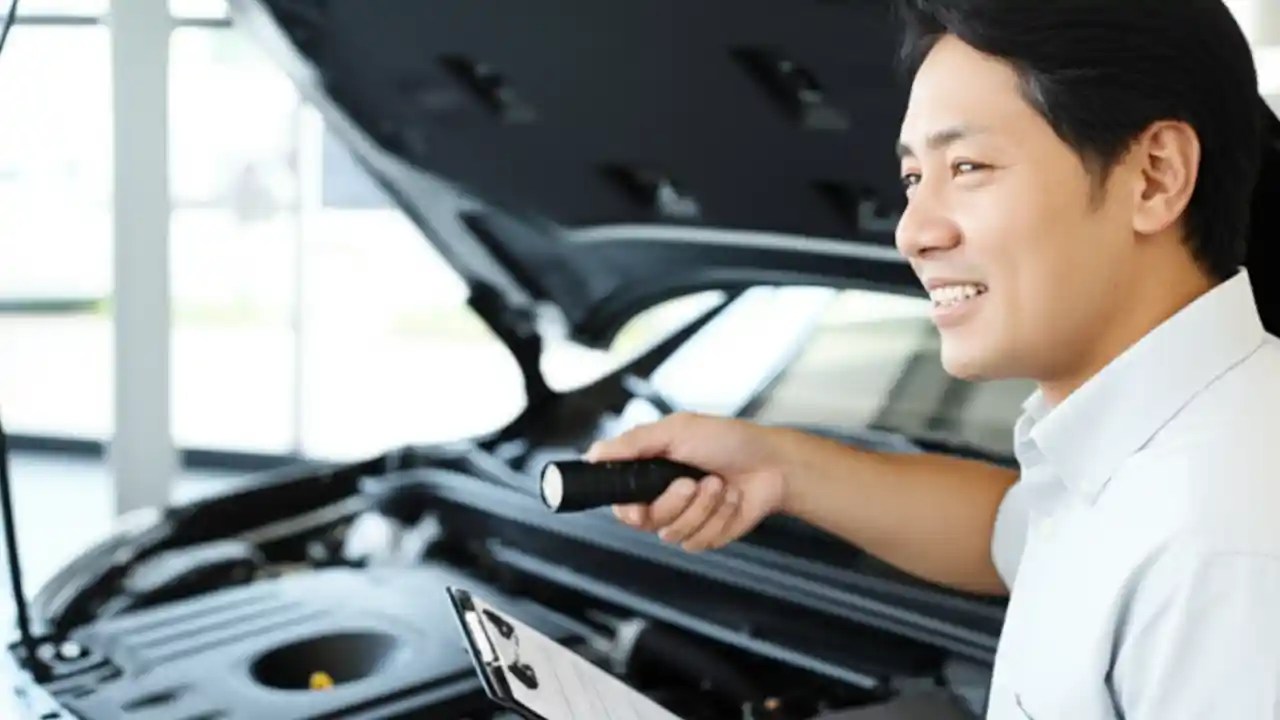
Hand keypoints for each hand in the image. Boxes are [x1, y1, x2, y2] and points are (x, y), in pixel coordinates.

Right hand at [585, 412, 791, 551]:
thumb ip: (633, 443)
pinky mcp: (707, 535)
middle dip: (673, 502)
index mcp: (650, 472)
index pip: (620, 502)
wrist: (772, 463)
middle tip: (692, 481)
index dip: (626, 509)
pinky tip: (731, 498)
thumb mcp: (677, 430)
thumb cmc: (727, 440)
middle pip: (645, 521)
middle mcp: (663, 498)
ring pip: (673, 533)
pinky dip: (719, 517)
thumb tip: (594, 453)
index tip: (638, 507)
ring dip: (702, 507)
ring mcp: (686, 519)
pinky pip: (699, 541)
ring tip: (719, 484)